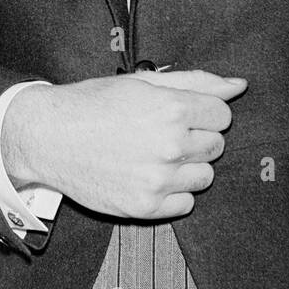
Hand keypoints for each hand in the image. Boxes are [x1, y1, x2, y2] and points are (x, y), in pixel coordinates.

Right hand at [2, 70, 246, 219]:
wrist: (50, 135)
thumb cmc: (94, 103)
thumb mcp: (142, 81)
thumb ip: (196, 81)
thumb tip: (238, 85)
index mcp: (170, 109)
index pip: (222, 115)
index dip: (203, 112)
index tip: (183, 112)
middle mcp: (169, 146)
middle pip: (216, 146)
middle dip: (196, 137)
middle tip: (162, 131)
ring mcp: (158, 180)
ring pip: (205, 176)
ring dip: (187, 166)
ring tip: (155, 153)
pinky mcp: (146, 207)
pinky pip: (186, 203)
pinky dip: (173, 192)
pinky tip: (148, 174)